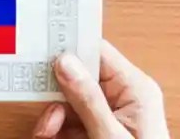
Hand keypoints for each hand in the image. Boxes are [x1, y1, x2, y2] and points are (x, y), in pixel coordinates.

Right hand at [33, 41, 169, 138]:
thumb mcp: (110, 136)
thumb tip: (67, 63)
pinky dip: (56, 130)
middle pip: (78, 78)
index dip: (71, 49)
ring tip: (47, 133)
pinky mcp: (98, 131)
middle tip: (46, 110)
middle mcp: (123, 98)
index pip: (98, 53)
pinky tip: (51, 137)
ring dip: (52, 117)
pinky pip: (70, 121)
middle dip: (56, 95)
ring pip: (69, 101)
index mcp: (136, 90)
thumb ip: (88, 100)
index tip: (44, 53)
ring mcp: (110, 115)